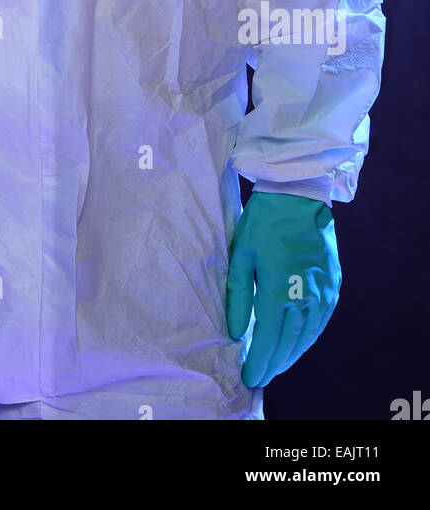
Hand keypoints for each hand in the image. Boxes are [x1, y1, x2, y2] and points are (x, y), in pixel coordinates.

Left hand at [227, 191, 340, 387]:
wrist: (299, 196)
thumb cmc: (264, 222)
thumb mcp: (242, 256)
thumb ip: (239, 297)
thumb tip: (237, 332)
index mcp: (278, 290)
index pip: (268, 339)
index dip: (259, 361)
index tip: (250, 377)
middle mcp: (305, 296)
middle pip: (289, 342)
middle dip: (274, 363)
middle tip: (261, 377)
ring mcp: (324, 292)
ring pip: (308, 335)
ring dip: (292, 354)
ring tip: (278, 366)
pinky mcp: (334, 284)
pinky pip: (321, 320)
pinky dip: (309, 336)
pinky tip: (300, 343)